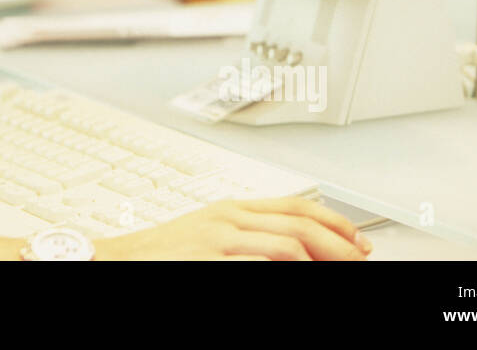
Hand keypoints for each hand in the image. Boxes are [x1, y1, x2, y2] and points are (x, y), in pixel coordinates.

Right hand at [96, 197, 372, 260]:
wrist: (115, 260)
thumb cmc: (158, 256)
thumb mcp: (206, 236)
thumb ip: (244, 237)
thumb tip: (288, 250)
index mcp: (230, 209)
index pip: (295, 205)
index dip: (333, 221)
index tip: (357, 240)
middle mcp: (228, 218)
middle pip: (299, 223)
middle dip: (339, 243)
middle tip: (361, 259)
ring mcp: (220, 238)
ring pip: (289, 242)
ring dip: (323, 257)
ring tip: (344, 269)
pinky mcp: (210, 258)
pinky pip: (263, 258)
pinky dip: (291, 265)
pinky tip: (304, 271)